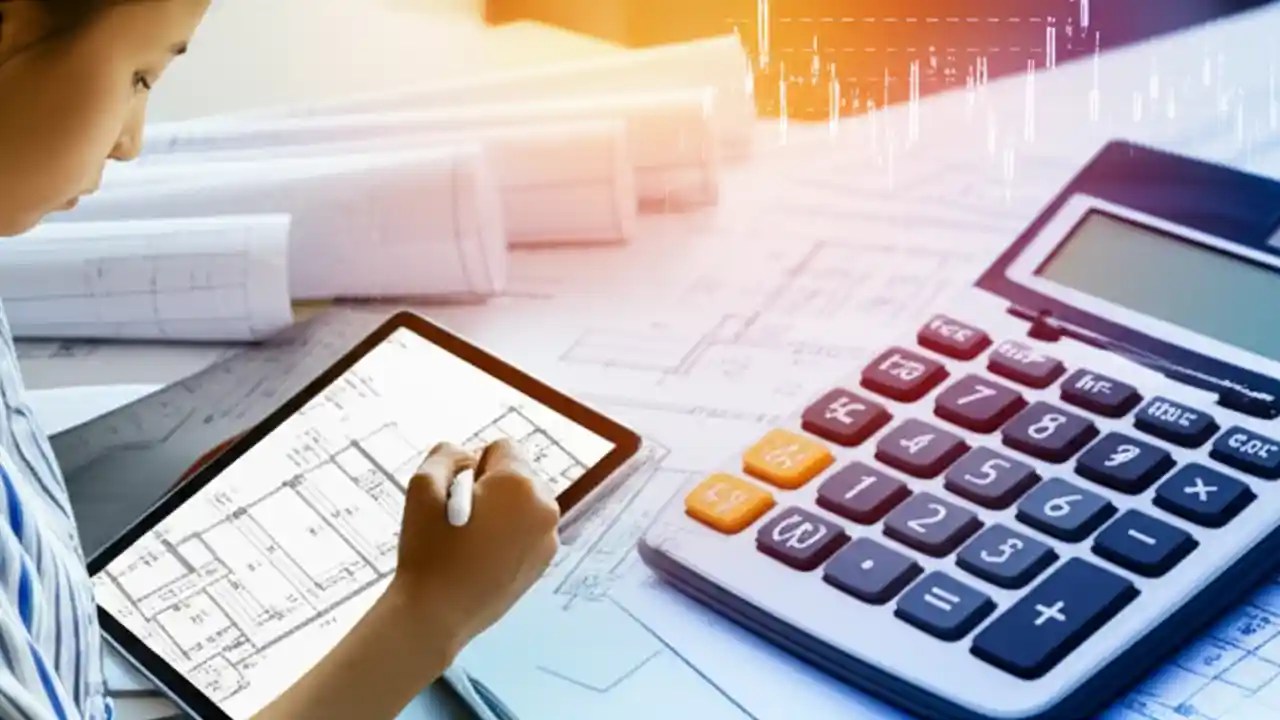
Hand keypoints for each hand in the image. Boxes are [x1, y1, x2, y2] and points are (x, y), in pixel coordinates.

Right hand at [389, 439, 559, 655]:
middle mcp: (545, 508)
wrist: (437, 615)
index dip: (473, 465)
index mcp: (521, 484)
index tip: (456, 494)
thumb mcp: (422, 485)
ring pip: (523, 503)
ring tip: (470, 539)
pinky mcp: (544, 562)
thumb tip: (468, 455)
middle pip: (518, 474)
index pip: (502, 447)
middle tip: (461, 518)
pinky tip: (481, 556)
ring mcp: (549, 538)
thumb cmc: (428, 550)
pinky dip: (508, 534)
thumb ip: (447, 454)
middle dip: (492, 486)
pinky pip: (527, 530)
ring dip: (501, 510)